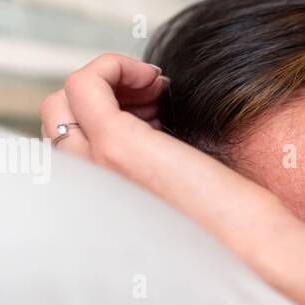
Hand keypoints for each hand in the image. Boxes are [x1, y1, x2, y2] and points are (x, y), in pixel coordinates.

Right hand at [39, 54, 283, 242]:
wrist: (247, 238)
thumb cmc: (224, 213)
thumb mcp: (172, 180)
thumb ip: (146, 156)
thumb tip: (144, 114)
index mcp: (99, 194)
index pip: (67, 139)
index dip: (108, 112)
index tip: (154, 110)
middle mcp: (88, 185)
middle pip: (56, 116)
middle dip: (103, 92)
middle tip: (154, 97)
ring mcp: (97, 164)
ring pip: (63, 98)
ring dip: (111, 79)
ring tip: (158, 92)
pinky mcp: (116, 145)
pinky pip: (86, 83)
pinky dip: (115, 66)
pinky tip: (158, 81)